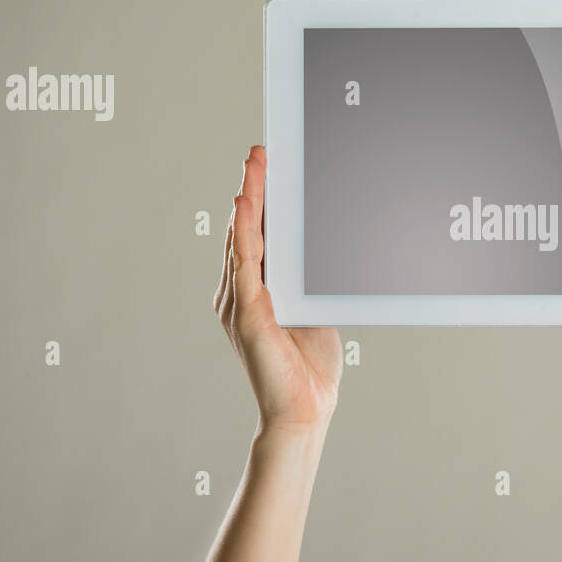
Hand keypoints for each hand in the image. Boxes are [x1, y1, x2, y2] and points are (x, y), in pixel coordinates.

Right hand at [215, 146, 342, 432]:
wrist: (305, 410)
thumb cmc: (310, 367)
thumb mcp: (314, 310)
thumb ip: (310, 281)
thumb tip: (323, 247)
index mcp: (256, 291)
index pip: (256, 237)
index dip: (260, 200)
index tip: (269, 165)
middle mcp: (240, 293)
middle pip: (245, 230)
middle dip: (253, 188)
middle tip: (260, 151)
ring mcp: (239, 302)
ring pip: (241, 240)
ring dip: (249, 199)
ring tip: (255, 165)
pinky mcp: (245, 313)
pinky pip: (244, 263)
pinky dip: (244, 232)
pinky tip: (246, 205)